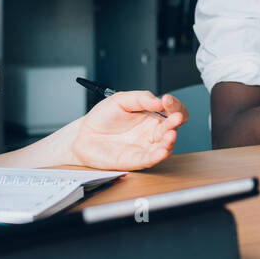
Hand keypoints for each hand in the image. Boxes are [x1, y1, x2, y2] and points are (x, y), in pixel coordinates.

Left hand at [69, 90, 188, 170]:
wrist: (84, 134)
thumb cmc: (103, 118)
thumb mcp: (120, 100)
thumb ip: (141, 98)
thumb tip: (158, 101)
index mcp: (152, 115)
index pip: (172, 110)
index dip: (174, 105)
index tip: (167, 100)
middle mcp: (152, 132)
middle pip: (172, 128)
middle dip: (175, 122)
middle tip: (174, 117)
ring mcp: (145, 146)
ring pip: (165, 146)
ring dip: (170, 141)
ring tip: (170, 134)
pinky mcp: (136, 160)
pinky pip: (150, 159)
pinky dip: (157, 156)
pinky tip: (162, 151)